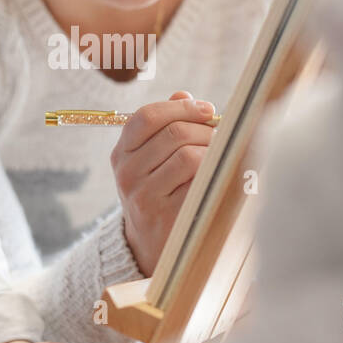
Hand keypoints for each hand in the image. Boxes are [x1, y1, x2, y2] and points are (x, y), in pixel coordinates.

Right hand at [111, 90, 217, 275]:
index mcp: (121, 154)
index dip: (181, 107)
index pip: (146, 117)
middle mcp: (127, 174)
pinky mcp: (166, 215)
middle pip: (174, 133)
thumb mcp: (149, 160)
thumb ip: (164, 126)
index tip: (207, 109)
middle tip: (221, 135)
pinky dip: (214, 173)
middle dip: (205, 129)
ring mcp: (144, 196)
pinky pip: (198, 182)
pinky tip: (219, 174)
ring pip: (188, 155)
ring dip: (213, 150)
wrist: (150, 246)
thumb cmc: (157, 193)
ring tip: (220, 155)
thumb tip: (184, 95)